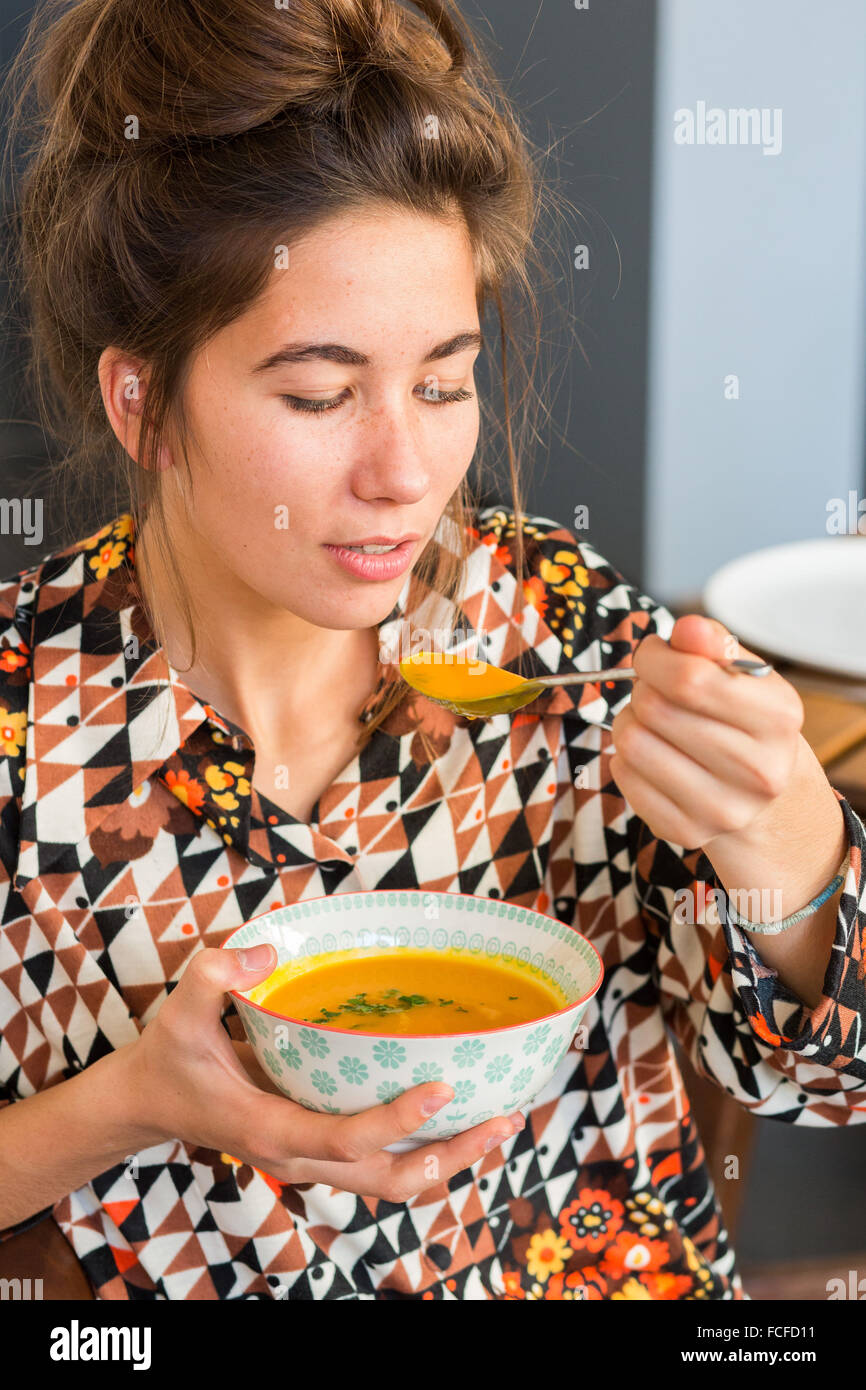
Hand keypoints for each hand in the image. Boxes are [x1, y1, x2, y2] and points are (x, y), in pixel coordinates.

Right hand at [126, 945, 522, 1202]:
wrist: (150, 1104)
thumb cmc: (171, 1059)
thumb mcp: (180, 1013)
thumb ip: (214, 977)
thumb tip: (264, 951)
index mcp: (270, 1131)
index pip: (345, 1140)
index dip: (397, 1120)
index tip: (444, 1086)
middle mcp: (299, 1158)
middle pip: (387, 1180)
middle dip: (450, 1156)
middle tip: (504, 1117)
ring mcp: (312, 1162)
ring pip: (391, 1182)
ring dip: (448, 1159)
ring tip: (500, 1122)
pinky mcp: (320, 1152)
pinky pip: (382, 1165)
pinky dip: (424, 1149)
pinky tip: (458, 1115)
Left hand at [608, 615, 804, 850]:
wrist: (765, 799)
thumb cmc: (744, 723)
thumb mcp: (743, 676)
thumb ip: (714, 643)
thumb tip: (687, 629)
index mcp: (778, 719)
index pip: (689, 678)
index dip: (654, 657)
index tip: (652, 653)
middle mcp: (759, 771)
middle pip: (655, 709)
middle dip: (643, 688)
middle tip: (654, 690)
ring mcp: (723, 808)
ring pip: (632, 743)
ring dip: (629, 721)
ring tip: (650, 721)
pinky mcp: (687, 831)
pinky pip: (624, 776)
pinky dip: (626, 758)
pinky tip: (653, 755)